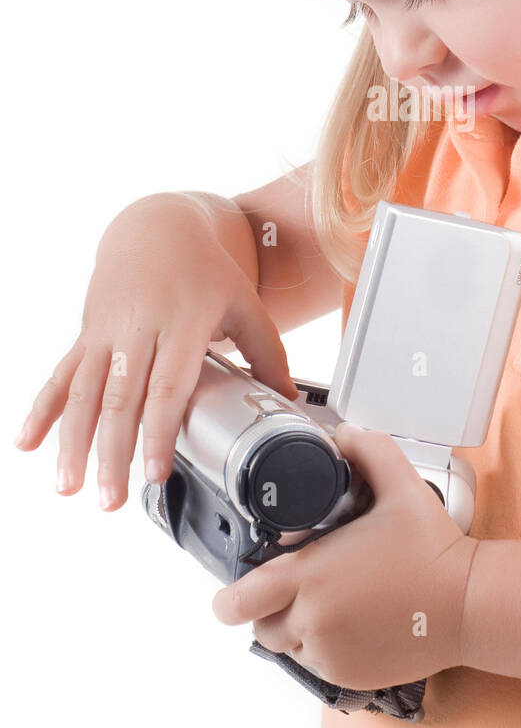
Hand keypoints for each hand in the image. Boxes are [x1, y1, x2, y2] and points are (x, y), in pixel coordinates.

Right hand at [15, 194, 296, 508]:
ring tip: (68, 486)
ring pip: (85, 392)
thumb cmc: (203, 268)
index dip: (159, 432)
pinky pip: (60, 374)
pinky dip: (41, 410)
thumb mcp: (244, 300)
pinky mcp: (87, 333)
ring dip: (73, 442)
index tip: (155, 473)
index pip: (168, 386)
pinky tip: (25, 443)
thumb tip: (288, 399)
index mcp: (183, 322)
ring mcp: (107, 330)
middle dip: (112, 453)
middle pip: (122, 399)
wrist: (156, 226)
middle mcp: (139, 327)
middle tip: (110, 501)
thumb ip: (267, 351)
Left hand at [212, 422, 479, 690]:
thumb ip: (367, 450)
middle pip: (261, 626)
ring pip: (289, 646)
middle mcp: (313, 621)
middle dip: (271, 608)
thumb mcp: (401, 484)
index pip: (239, 601)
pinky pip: (316, 665)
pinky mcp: (348, 676)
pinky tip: (353, 621)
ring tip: (334, 601)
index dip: (229, 599)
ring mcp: (329, 653)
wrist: (469, 603)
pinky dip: (325, 647)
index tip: (234, 592)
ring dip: (298, 628)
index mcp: (311, 577)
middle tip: (301, 585)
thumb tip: (342, 432)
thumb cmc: (434, 547)